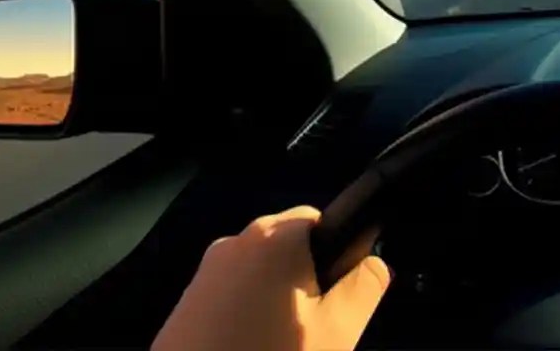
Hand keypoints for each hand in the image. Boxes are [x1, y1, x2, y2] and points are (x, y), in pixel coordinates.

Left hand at [151, 206, 389, 350]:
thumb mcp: (338, 329)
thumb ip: (366, 285)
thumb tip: (373, 263)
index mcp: (273, 238)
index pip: (320, 220)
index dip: (335, 258)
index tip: (332, 299)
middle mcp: (234, 245)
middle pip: (289, 252)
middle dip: (304, 286)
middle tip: (309, 333)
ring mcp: (204, 275)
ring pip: (260, 279)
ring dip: (274, 306)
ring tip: (276, 347)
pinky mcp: (186, 306)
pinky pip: (231, 300)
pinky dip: (244, 321)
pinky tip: (248, 350)